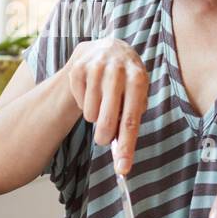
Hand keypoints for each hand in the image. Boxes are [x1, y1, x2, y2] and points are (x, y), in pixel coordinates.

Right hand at [65, 37, 148, 174]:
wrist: (106, 48)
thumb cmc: (126, 81)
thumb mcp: (137, 93)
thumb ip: (131, 120)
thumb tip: (122, 156)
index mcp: (138, 78)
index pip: (131, 120)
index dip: (127, 146)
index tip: (122, 169)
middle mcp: (118, 70)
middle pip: (108, 119)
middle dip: (104, 137)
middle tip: (103, 140)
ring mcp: (96, 67)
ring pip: (91, 113)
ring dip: (95, 116)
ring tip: (102, 103)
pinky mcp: (78, 68)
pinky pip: (80, 102)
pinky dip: (85, 104)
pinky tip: (91, 92)